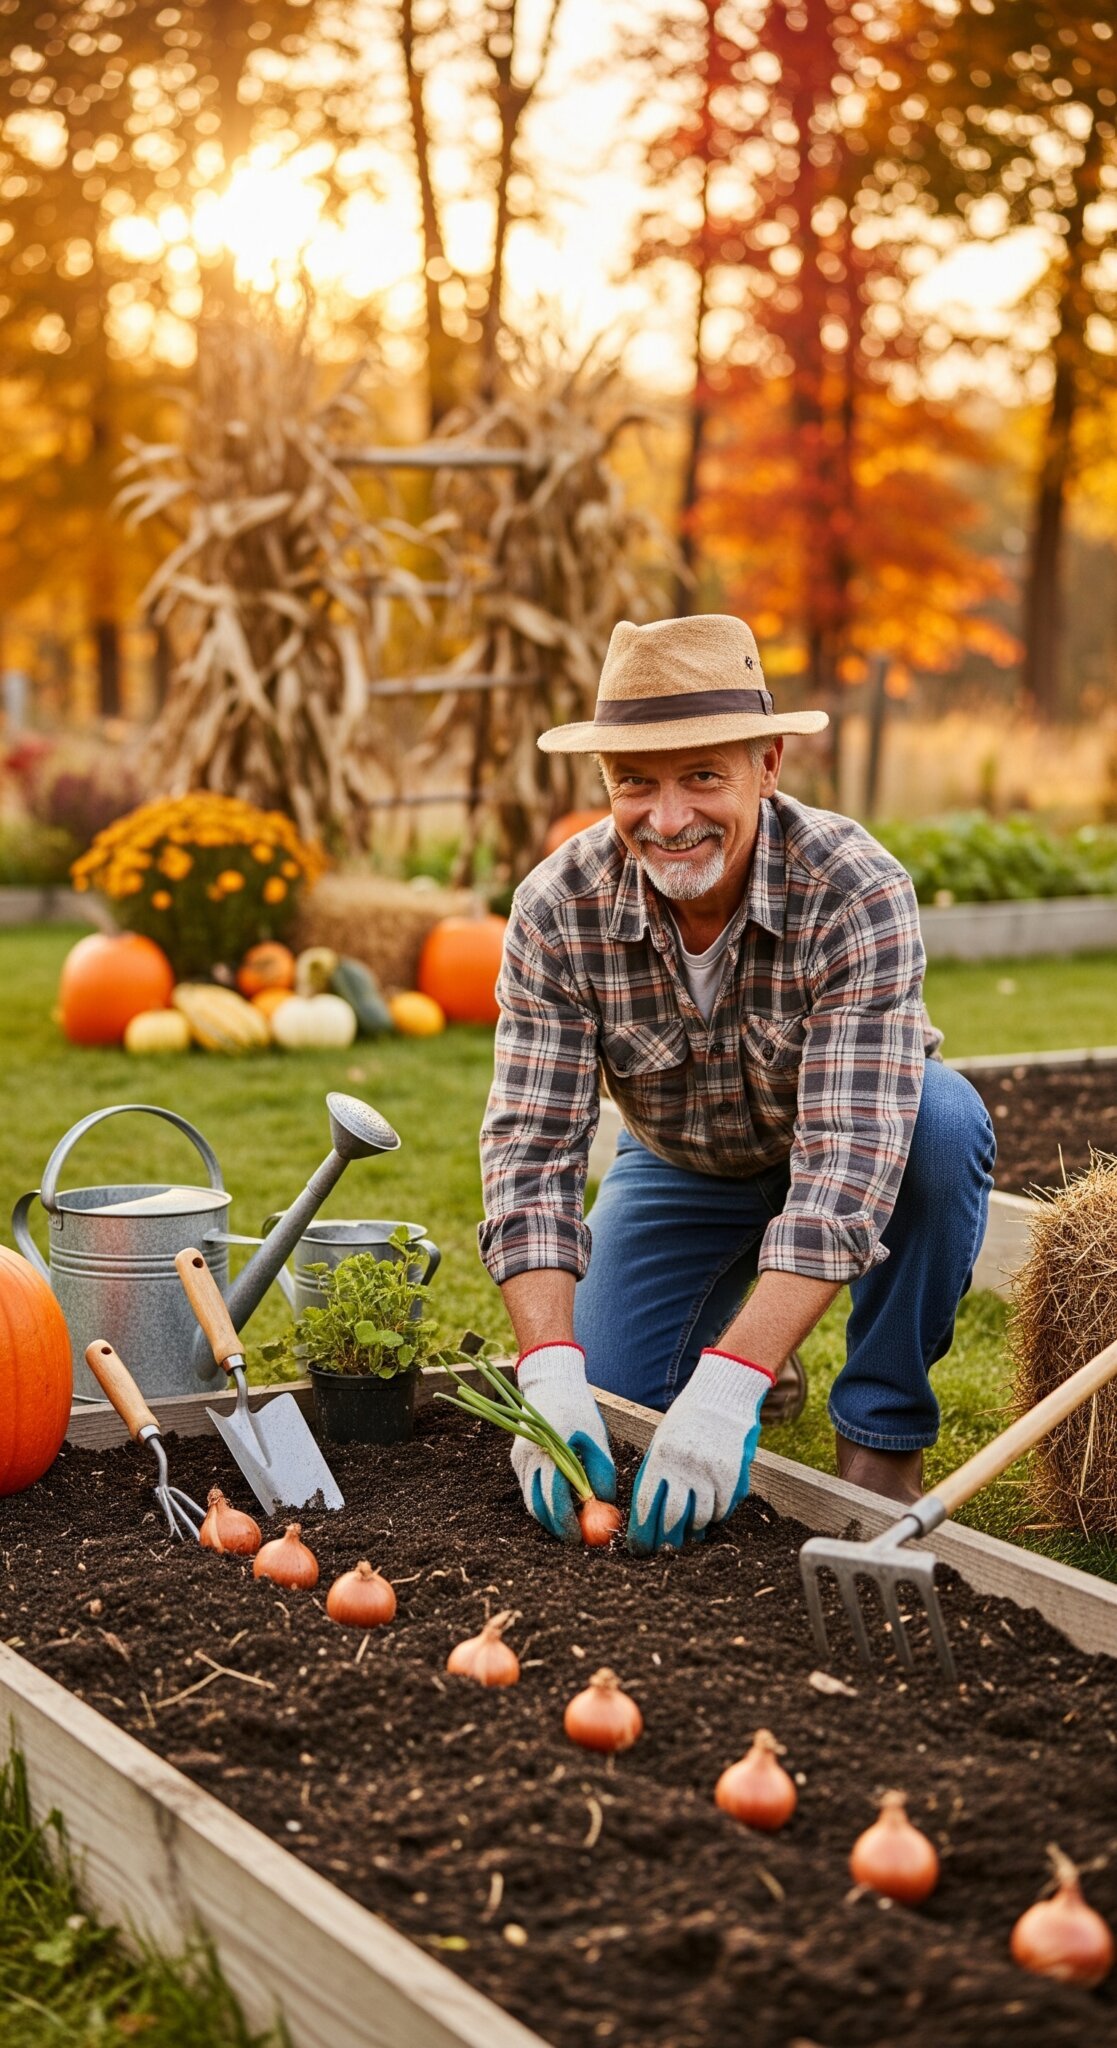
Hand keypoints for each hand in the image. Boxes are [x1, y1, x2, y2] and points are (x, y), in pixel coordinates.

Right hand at [512, 1343, 616, 1539]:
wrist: (550, 1383)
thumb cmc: (579, 1409)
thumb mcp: (597, 1438)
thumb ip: (601, 1472)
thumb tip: (606, 1504)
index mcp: (550, 1451)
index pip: (554, 1497)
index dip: (566, 1522)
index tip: (580, 1538)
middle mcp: (529, 1458)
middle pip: (538, 1506)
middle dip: (556, 1527)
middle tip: (575, 1539)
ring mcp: (519, 1459)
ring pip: (530, 1501)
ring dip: (548, 1517)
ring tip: (570, 1525)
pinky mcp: (517, 1460)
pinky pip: (528, 1489)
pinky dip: (542, 1501)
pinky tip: (561, 1504)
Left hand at [627, 1349, 774, 1554]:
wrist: (722, 1398)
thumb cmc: (686, 1422)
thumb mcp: (661, 1443)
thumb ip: (655, 1476)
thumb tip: (648, 1516)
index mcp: (660, 1458)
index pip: (646, 1506)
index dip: (641, 1533)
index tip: (638, 1549)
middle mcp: (684, 1468)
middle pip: (672, 1519)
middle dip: (665, 1541)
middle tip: (662, 1551)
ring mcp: (710, 1473)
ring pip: (699, 1518)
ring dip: (691, 1531)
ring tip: (686, 1534)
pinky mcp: (732, 1477)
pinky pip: (721, 1510)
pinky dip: (714, 1517)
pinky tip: (709, 1515)